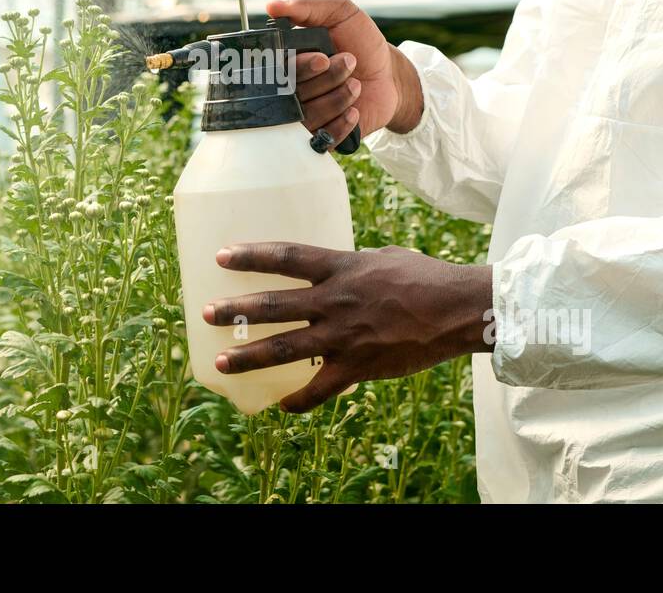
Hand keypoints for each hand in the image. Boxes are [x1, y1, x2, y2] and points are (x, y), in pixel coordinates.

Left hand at [204, 242, 492, 411]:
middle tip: (206, 313)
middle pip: (274, 305)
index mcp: (340, 268)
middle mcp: (334, 301)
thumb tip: (338, 265)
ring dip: (249, 357)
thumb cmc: (425, 276)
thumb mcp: (383, 257)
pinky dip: (298, 401)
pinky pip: (319, 390)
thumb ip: (353, 264)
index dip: (251, 255)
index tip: (221, 256)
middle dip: (236, 310)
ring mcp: (343, 336)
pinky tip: (280, 406)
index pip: (286, 256)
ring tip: (221, 363)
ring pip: (285, 349)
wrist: (457, 310)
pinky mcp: (357, 366)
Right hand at [267, 0, 423, 142]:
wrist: (389, 74)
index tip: (323, 58)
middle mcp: (289, 89)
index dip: (299, 67)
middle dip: (327, 77)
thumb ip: (307, 6)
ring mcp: (304, 115)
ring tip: (356, 85)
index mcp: (287, 60)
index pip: (276, 70)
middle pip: (292, 94)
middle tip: (350, 62)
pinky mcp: (321, 136)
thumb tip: (272, 6)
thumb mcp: (340, 13)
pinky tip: (355, 110)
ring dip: (338, 98)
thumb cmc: (361, 41)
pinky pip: (321, 138)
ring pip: (308, 115)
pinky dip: (340, 124)